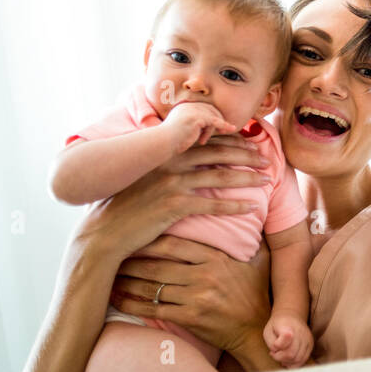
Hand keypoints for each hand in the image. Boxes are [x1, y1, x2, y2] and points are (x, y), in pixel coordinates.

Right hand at [75, 134, 267, 263]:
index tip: (251, 143)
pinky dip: (236, 205)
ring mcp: (172, 183)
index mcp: (164, 152)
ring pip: (221, 176)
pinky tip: (252, 207)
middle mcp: (170, 162)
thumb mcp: (141, 176)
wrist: (103, 230)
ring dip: (248, 177)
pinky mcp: (175, 206)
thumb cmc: (121, 205)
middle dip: (247, 155)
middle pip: (219, 153)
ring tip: (266, 181)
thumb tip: (183, 158)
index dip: (231, 140)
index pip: (205, 140)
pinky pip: (214, 204)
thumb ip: (163, 164)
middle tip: (267, 159)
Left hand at [110, 236, 273, 360]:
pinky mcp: (190, 318)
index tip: (133, 234)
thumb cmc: (256, 294)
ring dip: (128, 281)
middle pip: (158, 264)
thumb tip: (251, 211)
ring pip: (153, 286)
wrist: (257, 331)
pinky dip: (133, 304)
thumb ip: (252, 239)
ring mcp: (196, 298)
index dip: (150, 238)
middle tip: (113, 254)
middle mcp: (204, 276)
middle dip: (132, 260)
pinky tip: (119, 300)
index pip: (175, 243)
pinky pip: (154, 309)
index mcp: (216, 258)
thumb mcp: (260, 261)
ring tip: (110, 276)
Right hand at [164, 101, 240, 151]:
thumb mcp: (183, 130)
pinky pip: (214, 122)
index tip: (220, 124)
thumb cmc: (170, 141)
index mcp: (184, 107)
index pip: (203, 108)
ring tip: (213, 137)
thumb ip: (193, 127)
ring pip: (212, 116)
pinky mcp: (198, 117)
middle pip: (210, 109)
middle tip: (226, 130)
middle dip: (219, 119)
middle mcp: (189, 106)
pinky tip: (230, 129)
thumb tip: (204, 131)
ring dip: (215, 128)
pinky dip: (223, 126)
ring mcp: (193, 110)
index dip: (213, 115)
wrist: (163, 142)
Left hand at [264, 312, 312, 367]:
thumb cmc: (277, 325)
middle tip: (275, 353)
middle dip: (280, 357)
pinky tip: (288, 360)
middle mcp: (300, 333)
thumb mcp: (268, 331)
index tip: (273, 346)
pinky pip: (304, 359)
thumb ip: (271, 343)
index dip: (276, 347)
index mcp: (288, 328)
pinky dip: (295, 363)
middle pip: (291, 354)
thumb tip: (278, 352)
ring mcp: (307, 339)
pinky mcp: (311, 344)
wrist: (291, 316)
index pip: (284, 341)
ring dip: (287, 362)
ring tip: (281, 356)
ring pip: (298, 359)